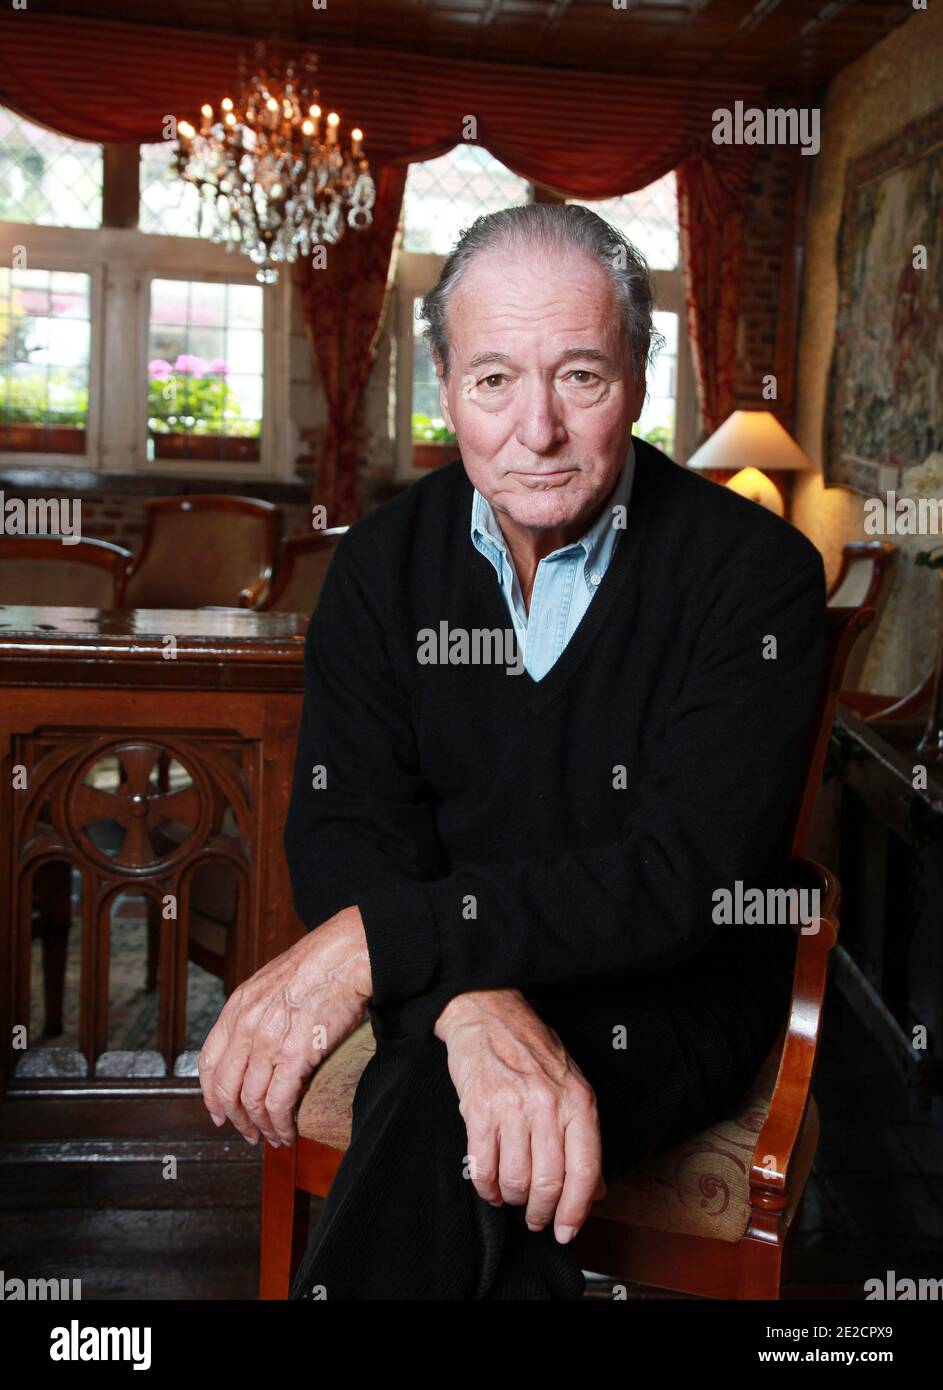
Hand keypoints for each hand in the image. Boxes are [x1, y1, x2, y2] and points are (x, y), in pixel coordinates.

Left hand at [198, 906, 371, 1147]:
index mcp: (237, 1007)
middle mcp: (246, 1027)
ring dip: (261, 1127)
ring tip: (274, 1137)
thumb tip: (259, 1036)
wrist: (345, 955)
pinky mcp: (296, 1057)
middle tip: (248, 1133)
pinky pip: (278, 1104)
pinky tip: (288, 1131)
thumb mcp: (271, 981)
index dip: (211, 1094)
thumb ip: (257, 1009)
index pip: (208, 1062)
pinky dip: (280, 1124)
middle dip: (235, 1119)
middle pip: (226, 1088)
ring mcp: (268, 1043)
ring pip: (251, 1101)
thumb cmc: (319, 963)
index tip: (219, 1111)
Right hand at [434, 989, 604, 1243]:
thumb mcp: (573, 1086)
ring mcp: (512, 1107)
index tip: (566, 1231)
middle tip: (536, 1219)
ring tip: (512, 1196)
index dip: (576, 1211)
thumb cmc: (532, 1050)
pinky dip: (486, 1187)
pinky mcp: (479, 1109)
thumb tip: (595, 1190)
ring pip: (516, 1179)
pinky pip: (483, 1166)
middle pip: (549, 1182)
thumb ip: (584, 1138)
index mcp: (578, 1101)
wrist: (489, 1015)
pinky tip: (490, 1186)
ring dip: (513, 1198)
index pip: (585, 1170)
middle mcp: (548, 1105)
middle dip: (542, 1213)